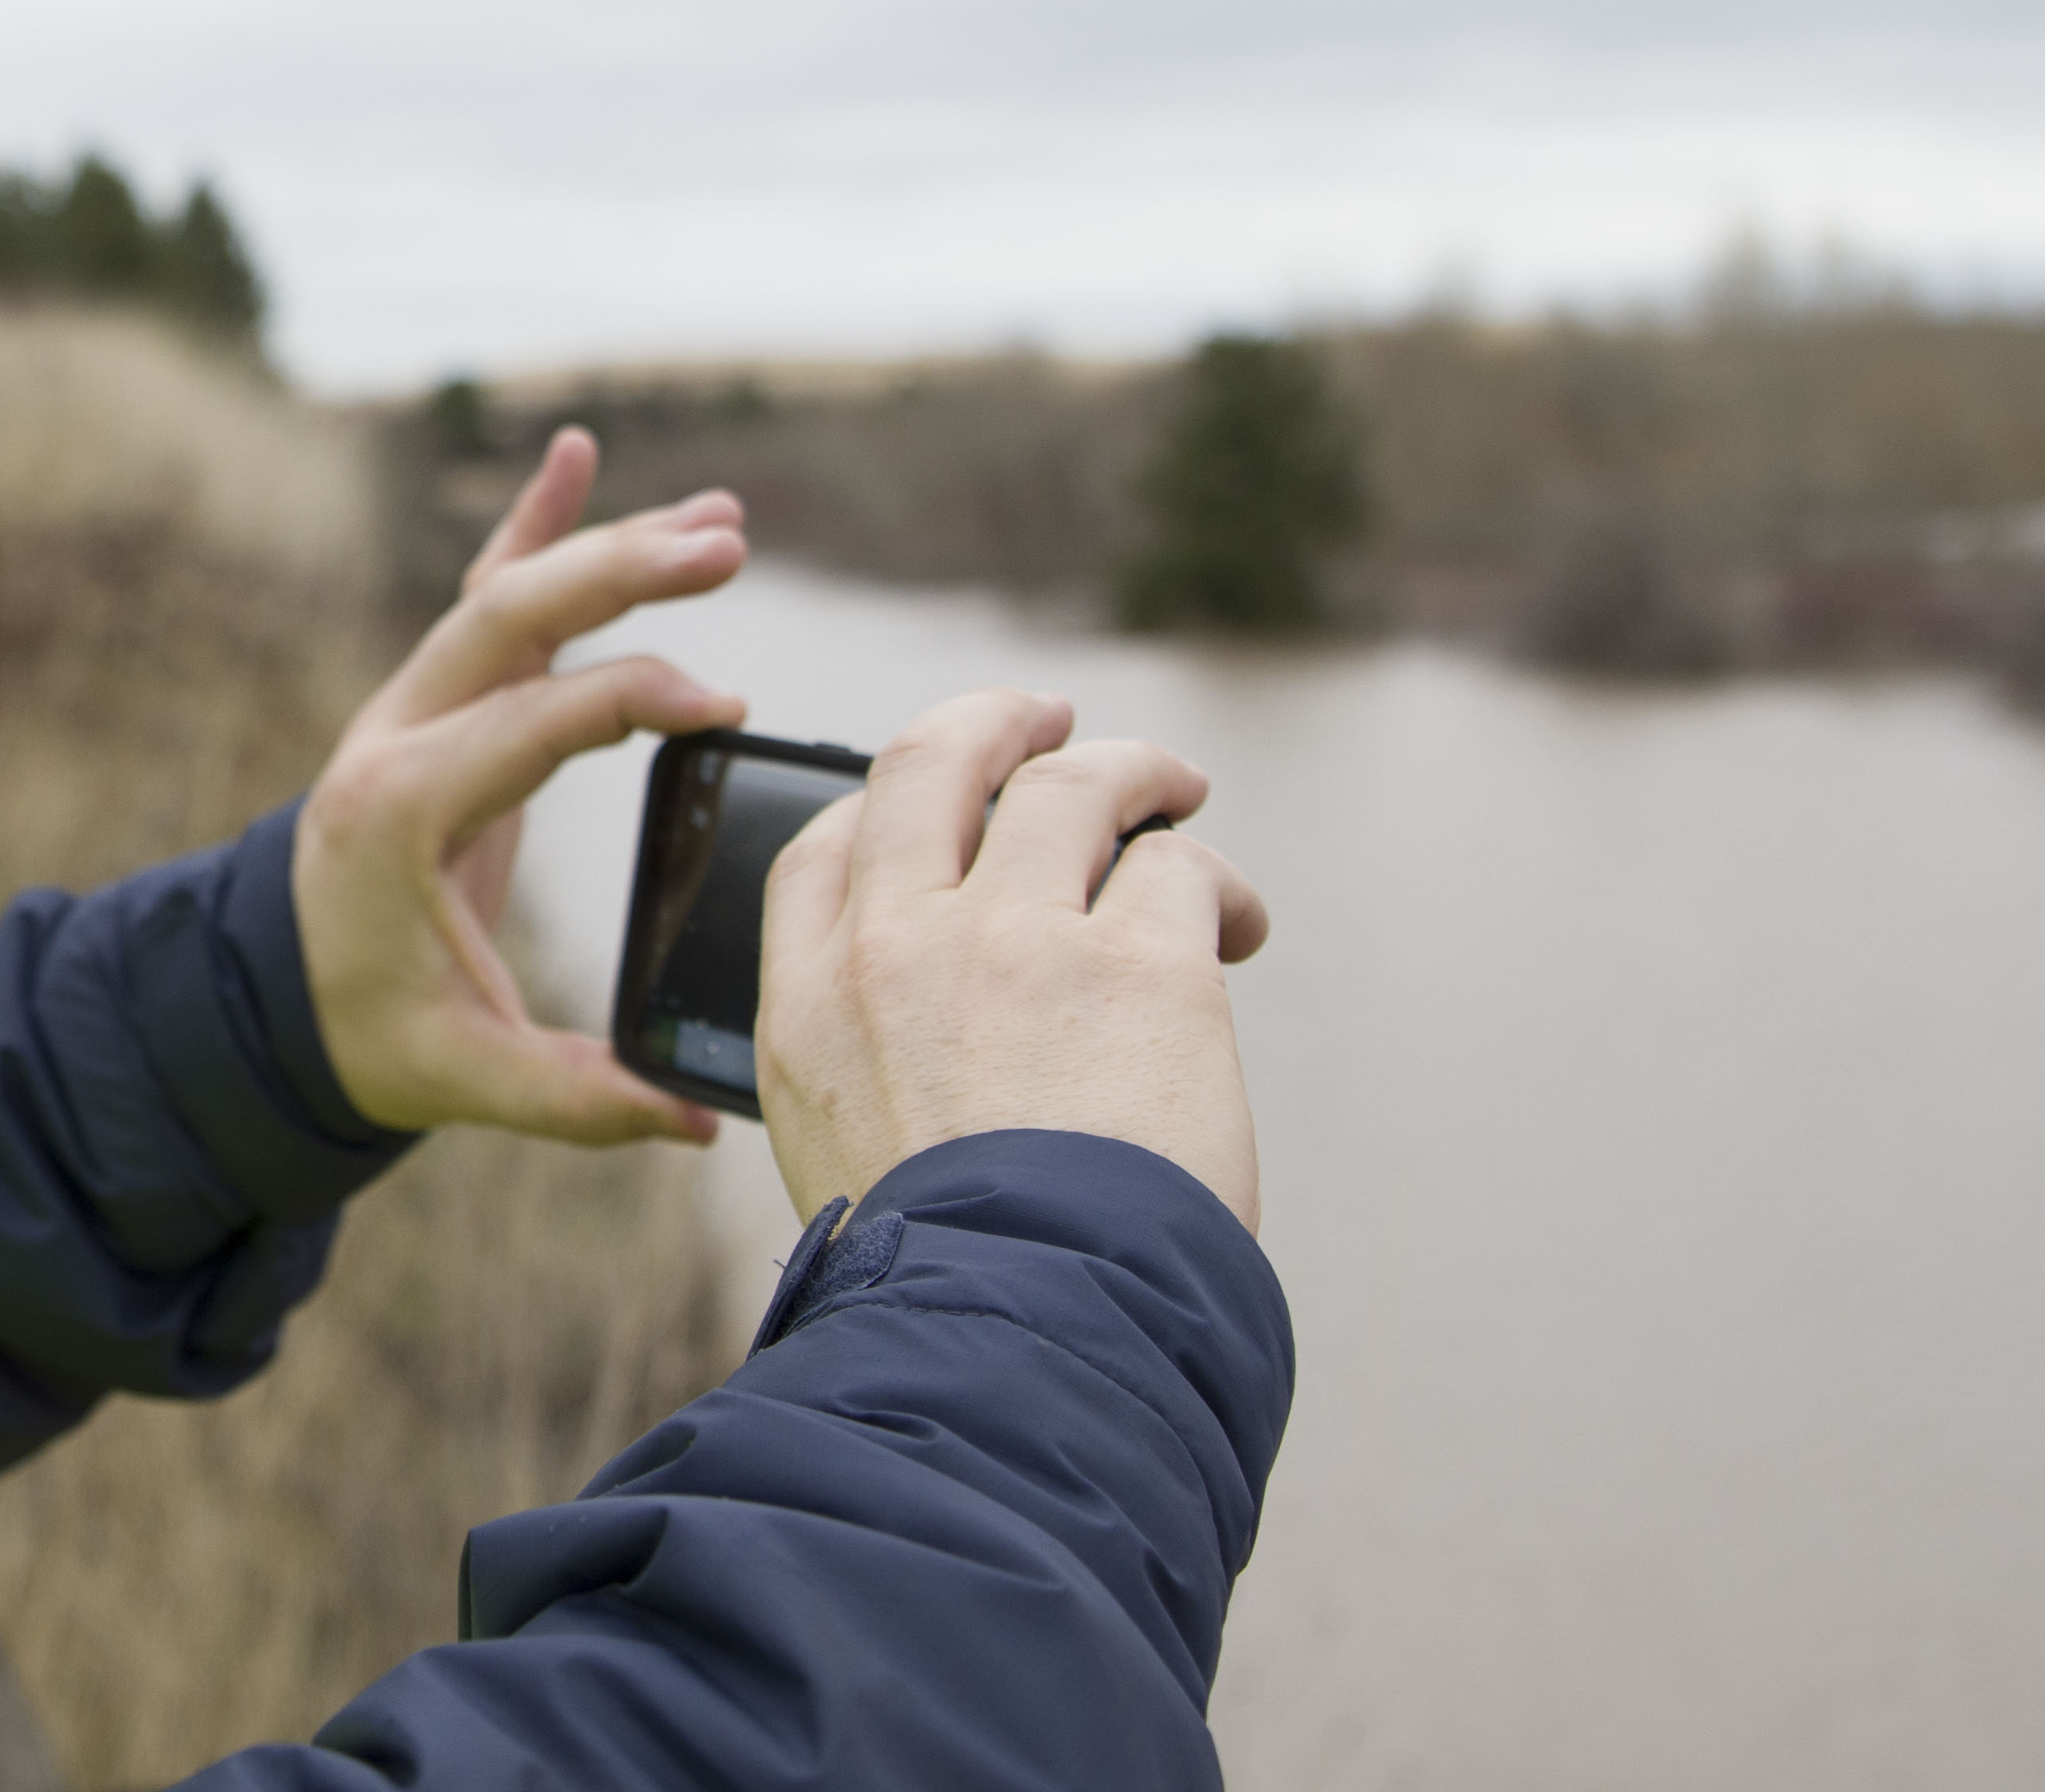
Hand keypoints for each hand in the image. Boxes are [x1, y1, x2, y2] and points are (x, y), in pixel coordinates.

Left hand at [295, 428, 749, 1144]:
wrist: (277, 997)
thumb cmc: (369, 1029)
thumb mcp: (459, 1078)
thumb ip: (574, 1099)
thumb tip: (691, 1122)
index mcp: (398, 809)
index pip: (530, 724)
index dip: (630, 702)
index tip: (726, 704)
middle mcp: (395, 734)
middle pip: (508, 620)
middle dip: (617, 573)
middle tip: (725, 549)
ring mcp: (410, 706)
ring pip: (506, 595)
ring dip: (606, 548)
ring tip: (720, 520)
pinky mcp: (437, 702)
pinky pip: (487, 595)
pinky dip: (534, 525)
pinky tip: (579, 458)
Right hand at [756, 690, 1271, 1230]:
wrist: (1022, 1328)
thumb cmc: (947, 1276)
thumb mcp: (838, 1159)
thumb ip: (860, 1066)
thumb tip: (912, 1036)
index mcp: (808, 1005)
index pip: (823, 847)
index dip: (880, 804)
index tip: (940, 808)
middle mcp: (898, 946)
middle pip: (933, 764)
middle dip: (995, 721)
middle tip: (1048, 717)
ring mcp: (1016, 940)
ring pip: (1075, 784)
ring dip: (1132, 770)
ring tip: (1176, 789)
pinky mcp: (1141, 964)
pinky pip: (1181, 870)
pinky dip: (1214, 880)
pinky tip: (1237, 925)